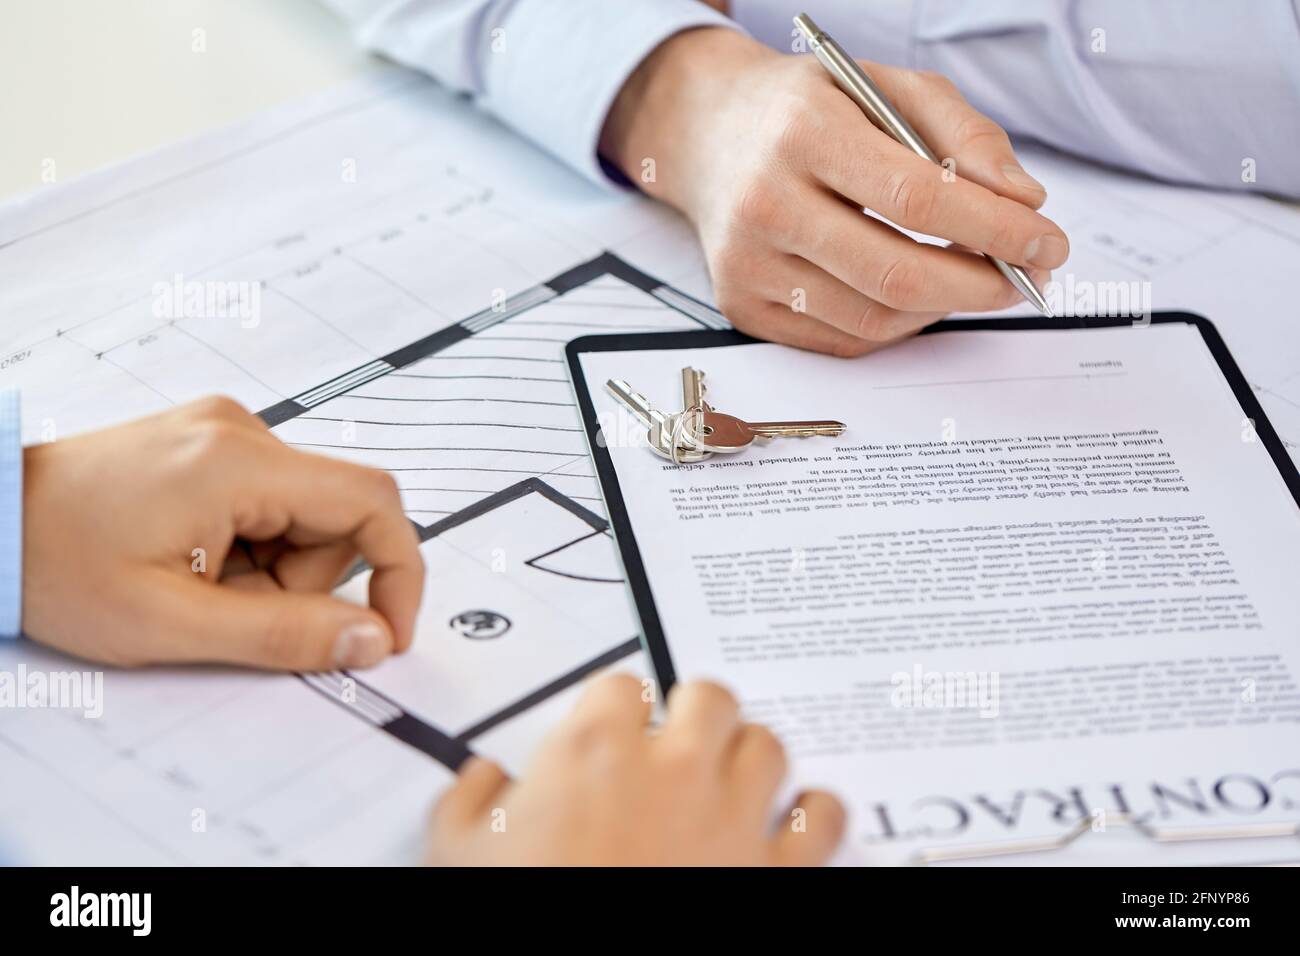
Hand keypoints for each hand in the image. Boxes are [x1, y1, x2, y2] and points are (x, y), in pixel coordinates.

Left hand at [22, 397, 423, 669]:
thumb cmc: (54, 563)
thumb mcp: (170, 623)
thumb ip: (283, 635)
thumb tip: (372, 639)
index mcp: (239, 463)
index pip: (373, 502)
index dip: (399, 572)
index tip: (385, 632)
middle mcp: (242, 431)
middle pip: (336, 516)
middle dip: (303, 581)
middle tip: (230, 613)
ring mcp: (226, 432)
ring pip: (304, 515)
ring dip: (273, 569)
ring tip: (196, 586)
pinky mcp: (211, 444)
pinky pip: (271, 503)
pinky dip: (250, 546)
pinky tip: (192, 559)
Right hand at [426, 674, 844, 865]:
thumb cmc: (527, 908)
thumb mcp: (459, 852)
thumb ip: (468, 799)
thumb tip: (480, 781)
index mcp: (595, 750)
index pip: (620, 687)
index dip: (616, 708)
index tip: (612, 728)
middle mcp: (672, 768)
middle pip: (709, 697)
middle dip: (696, 714)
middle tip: (680, 740)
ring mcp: (731, 816)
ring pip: (767, 745)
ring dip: (751, 756)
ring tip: (733, 775)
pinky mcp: (777, 870)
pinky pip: (821, 817)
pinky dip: (814, 815)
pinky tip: (796, 822)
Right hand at [601, 28, 1067, 354]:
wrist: (708, 135)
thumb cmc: (809, 110)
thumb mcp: (888, 88)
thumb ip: (966, 136)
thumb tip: (1024, 203)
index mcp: (803, 132)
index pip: (917, 197)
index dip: (994, 229)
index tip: (1047, 243)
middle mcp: (764, 202)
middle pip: (896, 273)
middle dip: (980, 285)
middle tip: (1025, 278)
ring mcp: (747, 264)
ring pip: (872, 320)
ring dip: (942, 309)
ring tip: (972, 280)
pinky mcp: (741, 305)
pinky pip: (841, 340)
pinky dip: (896, 326)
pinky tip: (915, 295)